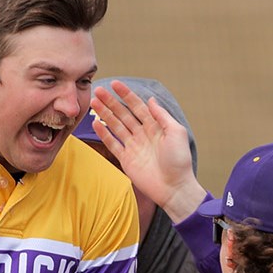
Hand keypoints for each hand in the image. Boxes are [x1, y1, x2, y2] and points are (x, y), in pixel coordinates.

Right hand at [89, 80, 205, 220]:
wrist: (174, 187)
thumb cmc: (179, 161)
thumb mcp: (176, 132)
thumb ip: (162, 116)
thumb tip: (150, 100)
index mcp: (155, 126)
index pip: (138, 106)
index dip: (126, 95)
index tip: (115, 84)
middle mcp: (142, 134)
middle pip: (123, 114)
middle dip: (111, 102)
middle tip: (98, 91)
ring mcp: (133, 146)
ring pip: (116, 126)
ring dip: (105, 114)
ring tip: (93, 103)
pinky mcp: (126, 160)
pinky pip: (112, 144)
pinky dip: (104, 134)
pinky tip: (95, 123)